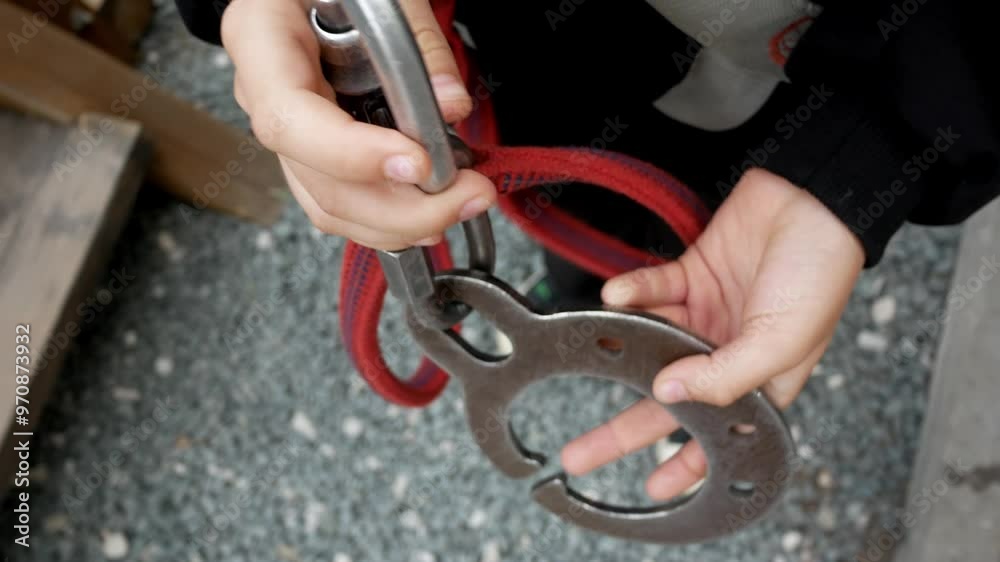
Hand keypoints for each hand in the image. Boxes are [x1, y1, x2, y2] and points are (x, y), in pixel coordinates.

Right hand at [221, 0, 495, 248]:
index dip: (352, 154)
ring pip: (329, 206)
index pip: (288, 119)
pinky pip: (344, 204)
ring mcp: (290, 133)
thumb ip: (418, 40)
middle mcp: (263, 95)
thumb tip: (450, 106)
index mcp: (261, 39)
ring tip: (464, 205)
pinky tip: (436, 212)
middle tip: (469, 195)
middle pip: (317, 181)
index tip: (418, 163)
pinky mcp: (316, 154)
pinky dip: (391, 220)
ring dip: (401, 224)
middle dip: (399, 208)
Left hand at [560, 168, 862, 499]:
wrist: (816, 197)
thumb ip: (725, 375)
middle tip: (578, 452)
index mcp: (760, 379)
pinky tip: (616, 295)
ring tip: (588, 350)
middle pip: (666, 399)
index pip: (717, 433)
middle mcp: (728, 352)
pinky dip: (633, 292)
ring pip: (650, 344)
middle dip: (622, 430)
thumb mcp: (780, 340)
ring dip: (620, 346)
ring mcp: (707, 314)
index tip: (650, 489)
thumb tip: (669, 395)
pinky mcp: (692, 275)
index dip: (686, 465)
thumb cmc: (818, 273)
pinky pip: (653, 290)